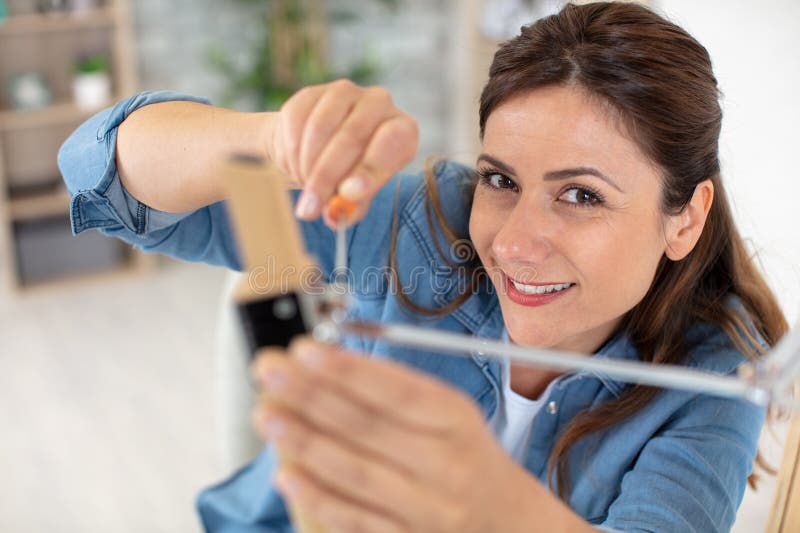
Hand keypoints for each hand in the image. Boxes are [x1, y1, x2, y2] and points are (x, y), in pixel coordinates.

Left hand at [250, 337, 554, 532]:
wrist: (506, 520)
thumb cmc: (465, 454)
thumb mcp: (449, 412)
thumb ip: (395, 390)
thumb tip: (328, 363)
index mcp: (456, 419)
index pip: (398, 390)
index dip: (349, 370)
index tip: (305, 349)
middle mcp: (445, 463)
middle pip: (370, 427)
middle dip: (312, 395)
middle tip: (269, 371)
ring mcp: (428, 507)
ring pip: (358, 473)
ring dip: (306, 442)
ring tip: (267, 414)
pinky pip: (356, 520)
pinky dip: (318, 497)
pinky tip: (286, 474)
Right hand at [266, 79, 418, 224]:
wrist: (316, 150)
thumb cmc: (348, 176)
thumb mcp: (360, 196)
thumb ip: (353, 206)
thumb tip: (336, 214)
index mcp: (402, 129)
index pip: (394, 142)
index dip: (371, 169)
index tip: (348, 194)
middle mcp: (379, 102)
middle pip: (352, 137)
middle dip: (327, 177)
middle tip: (310, 208)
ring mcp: (345, 92)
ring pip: (320, 128)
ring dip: (306, 165)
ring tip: (305, 184)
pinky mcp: (312, 92)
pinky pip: (297, 121)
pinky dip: (291, 151)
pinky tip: (295, 164)